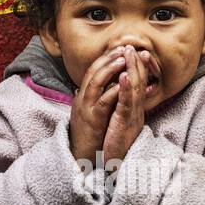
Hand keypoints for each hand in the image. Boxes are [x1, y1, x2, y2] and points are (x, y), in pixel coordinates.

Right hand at [69, 47, 126, 163]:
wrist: (81, 156)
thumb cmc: (89, 135)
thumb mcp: (90, 112)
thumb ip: (94, 98)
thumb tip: (97, 86)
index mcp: (82, 95)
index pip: (92, 70)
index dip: (105, 58)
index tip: (118, 49)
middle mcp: (81, 98)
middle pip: (93, 71)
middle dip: (109, 58)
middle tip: (123, 48)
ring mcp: (85, 107)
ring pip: (96, 82)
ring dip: (110, 69)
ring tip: (124, 60)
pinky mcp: (92, 119)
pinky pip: (103, 101)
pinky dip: (113, 90)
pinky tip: (124, 83)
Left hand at [102, 45, 149, 164]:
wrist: (119, 167)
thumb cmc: (118, 148)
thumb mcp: (120, 125)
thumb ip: (121, 112)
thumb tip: (117, 100)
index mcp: (134, 111)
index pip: (138, 85)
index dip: (138, 68)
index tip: (136, 53)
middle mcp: (136, 111)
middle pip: (139, 82)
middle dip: (136, 63)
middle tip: (133, 46)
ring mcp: (132, 116)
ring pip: (134, 89)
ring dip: (132, 69)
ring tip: (129, 52)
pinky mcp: (124, 123)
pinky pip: (126, 103)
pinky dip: (124, 88)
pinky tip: (122, 75)